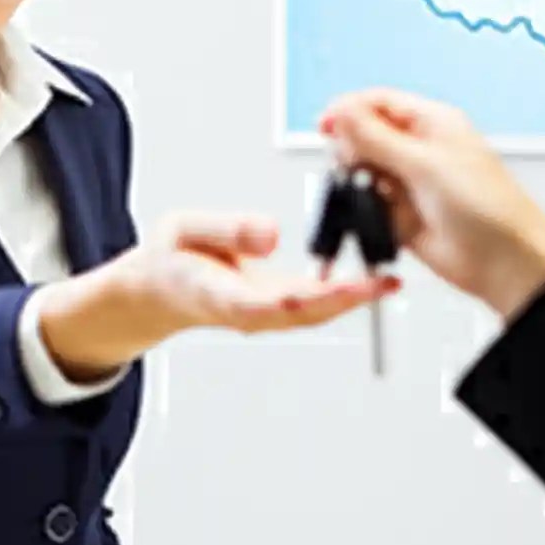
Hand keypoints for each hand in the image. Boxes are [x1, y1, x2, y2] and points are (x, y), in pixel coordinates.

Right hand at [37, 212, 401, 380]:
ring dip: (353, 300)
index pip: (276, 301)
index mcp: (225, 296)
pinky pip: (313, 304)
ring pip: (316, 314)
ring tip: (387, 280)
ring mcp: (265, 315)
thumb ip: (225, 230)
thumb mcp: (182, 229)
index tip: (347, 285)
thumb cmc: (168, 260)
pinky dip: (342, 293)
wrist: (156, 288)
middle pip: (308, 313)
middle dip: (350, 300)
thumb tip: (270, 233)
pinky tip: (365, 279)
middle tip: (388, 282)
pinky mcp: (274, 307)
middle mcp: (251, 313)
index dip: (316, 295)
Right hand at [318, 87, 544, 319]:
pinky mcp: (399, 215)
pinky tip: (373, 214)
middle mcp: (419, 150)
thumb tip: (342, 112)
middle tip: (351, 163)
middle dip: (351, 148)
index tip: (325, 124)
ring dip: (356, 181)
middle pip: (365, 135)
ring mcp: (408, 183)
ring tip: (366, 192)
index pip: (379, 103)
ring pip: (362, 171)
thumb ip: (376, 138)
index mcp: (432, 124)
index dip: (348, 110)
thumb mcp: (425, 163)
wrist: (503, 263)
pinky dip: (363, 209)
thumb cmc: (489, 209)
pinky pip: (366, 204)